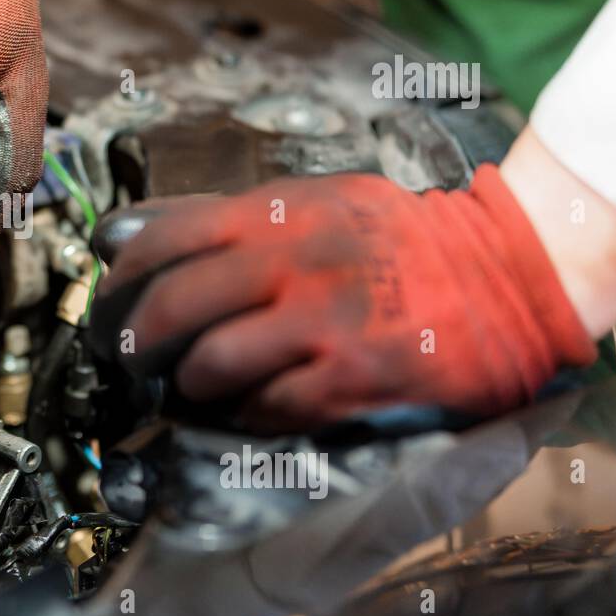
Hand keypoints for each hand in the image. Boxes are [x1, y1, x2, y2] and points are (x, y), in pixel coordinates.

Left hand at [90, 166, 595, 432]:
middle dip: (133, 341)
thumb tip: (133, 236)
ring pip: (209, 363)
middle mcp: (293, 263)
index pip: (163, 239)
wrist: (507, 274)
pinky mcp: (351, 379)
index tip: (109, 304)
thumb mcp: (319, 201)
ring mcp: (322, 322)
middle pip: (173, 306)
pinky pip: (263, 407)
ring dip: (182, 384)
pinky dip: (237, 414)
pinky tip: (238, 408)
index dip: (119, 279)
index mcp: (279, 213)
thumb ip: (236, 219)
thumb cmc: (401, 240)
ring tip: (182, 387)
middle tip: (128, 358)